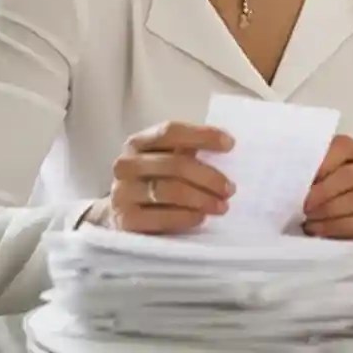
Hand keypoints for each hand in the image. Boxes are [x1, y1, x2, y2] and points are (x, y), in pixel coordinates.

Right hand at [80, 121, 235, 233]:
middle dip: (208, 176)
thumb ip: (189, 151)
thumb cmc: (154, 182)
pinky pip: (161, 218)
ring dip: (202, 198)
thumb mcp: (166, 160)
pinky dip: (186, 217)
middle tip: (230, 188)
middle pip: (174, 164)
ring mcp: (122, 192)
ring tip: (222, 205)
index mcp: (137, 142)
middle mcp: (126, 165)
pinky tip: (201, 217)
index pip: (171, 132)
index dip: (202, 136)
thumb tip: (227, 146)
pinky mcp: (125, 220)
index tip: (230, 144)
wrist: (123, 214)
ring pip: (169, 191)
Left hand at [302, 134, 352, 257]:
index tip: (301, 179)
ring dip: (331, 216)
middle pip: (351, 177)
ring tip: (310, 226)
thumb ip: (317, 176)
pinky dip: (344, 235)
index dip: (322, 162)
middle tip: (303, 208)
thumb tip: (288, 184)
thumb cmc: (349, 194)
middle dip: (323, 193)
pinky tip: (327, 239)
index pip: (343, 148)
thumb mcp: (334, 179)